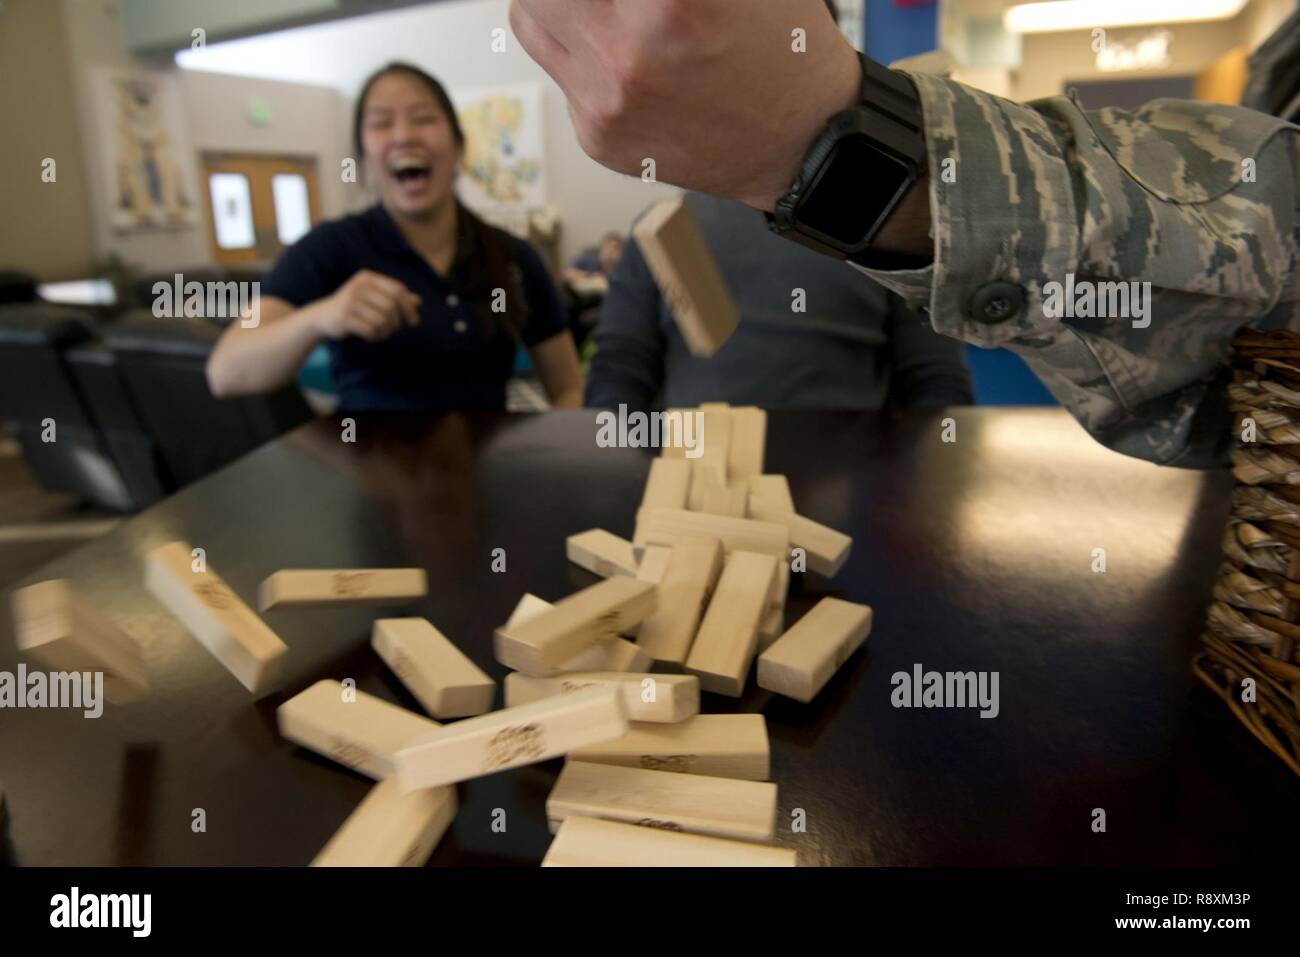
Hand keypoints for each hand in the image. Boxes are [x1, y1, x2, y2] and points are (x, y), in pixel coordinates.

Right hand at [317, 270, 420, 341]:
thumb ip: (394, 298)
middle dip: (397, 322)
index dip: (409, 307)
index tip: (414, 322)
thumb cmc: (354, 308)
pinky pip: (371, 330)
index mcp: (368, 278)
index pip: (398, 290)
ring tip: (380, 333)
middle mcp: (359, 286)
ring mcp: (350, 301)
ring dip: (386, 332)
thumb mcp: (373, 299)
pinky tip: (370, 337)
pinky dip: (375, 337)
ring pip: (383, 320)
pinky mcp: (344, 317)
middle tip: (393, 330)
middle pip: (392, 305)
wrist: (322, 317)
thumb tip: (418, 301)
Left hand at [510, 0, 860, 209]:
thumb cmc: (782, 47)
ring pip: (531, 20)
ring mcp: (606, 100)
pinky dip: (585, 58)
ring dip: (559, 4)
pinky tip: (636, 63)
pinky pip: (562, 75)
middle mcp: (626, 52)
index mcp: (669, 0)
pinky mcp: (598, 137)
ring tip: (609, 10)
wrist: (800, 144)